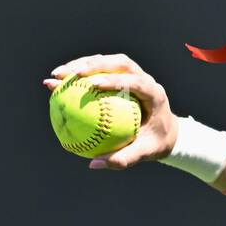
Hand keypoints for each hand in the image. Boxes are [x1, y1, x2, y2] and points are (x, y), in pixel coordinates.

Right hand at [42, 53, 179, 169]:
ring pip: (108, 61)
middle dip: (94, 64)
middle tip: (71, 73)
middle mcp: (145, 79)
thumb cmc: (156, 143)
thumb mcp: (144, 153)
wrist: (167, 132)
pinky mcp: (123, 77)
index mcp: (155, 94)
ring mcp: (134, 75)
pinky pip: (100, 71)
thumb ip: (123, 159)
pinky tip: (59, 82)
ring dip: (82, 64)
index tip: (94, 84)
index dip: (116, 80)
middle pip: (120, 63)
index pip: (136, 82)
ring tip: (58, 74)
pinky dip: (80, 74)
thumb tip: (94, 164)